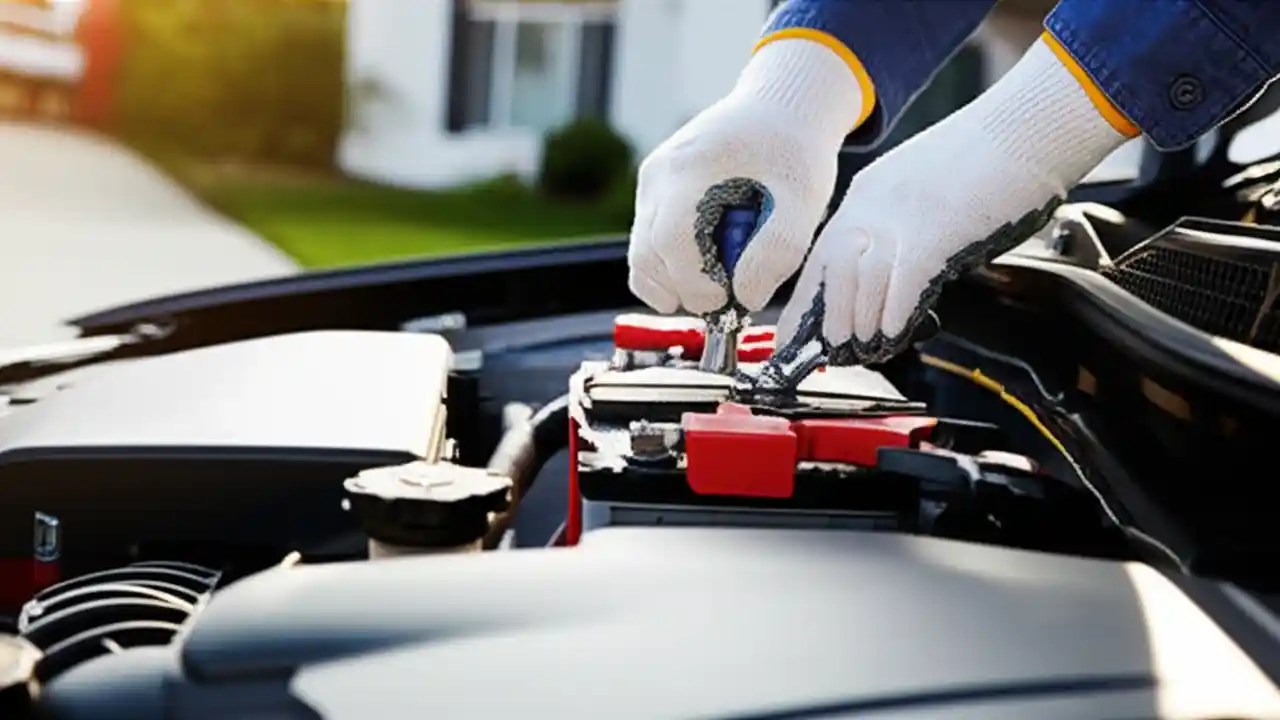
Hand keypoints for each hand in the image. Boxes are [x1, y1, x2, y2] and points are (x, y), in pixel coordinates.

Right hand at [627, 40, 863, 315]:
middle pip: (647, 254)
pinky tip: (705, 268)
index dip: (694, 282)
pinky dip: (671, 265)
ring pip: (642, 253)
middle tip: (725, 298)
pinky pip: (648, 240)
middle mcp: (659, 174)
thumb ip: (778, 252)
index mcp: (691, 170)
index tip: (726, 300)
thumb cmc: (795, 153)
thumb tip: (746, 298)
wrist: (780, 108)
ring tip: (719, 280)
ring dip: (675, 281)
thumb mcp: (804, 203)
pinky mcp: (653, 190)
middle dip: (683, 288)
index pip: (672, 241)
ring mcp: (650, 181)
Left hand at [776, 37, 1128, 363]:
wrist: (1031, 123)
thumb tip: (893, 277)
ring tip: (868, 349)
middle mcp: (877, 202)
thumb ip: (902, 228)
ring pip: (861, 282)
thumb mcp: (925, 191)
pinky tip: (895, 333)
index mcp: (871, 191)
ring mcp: (903, 215)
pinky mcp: (936, 231)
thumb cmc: (993, 157)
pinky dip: (895, 315)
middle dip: (830, 319)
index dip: (810, 299)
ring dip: (861, 325)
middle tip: (836, 350)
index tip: (803, 332)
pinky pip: (903, 283)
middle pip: (833, 271)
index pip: (822, 254)